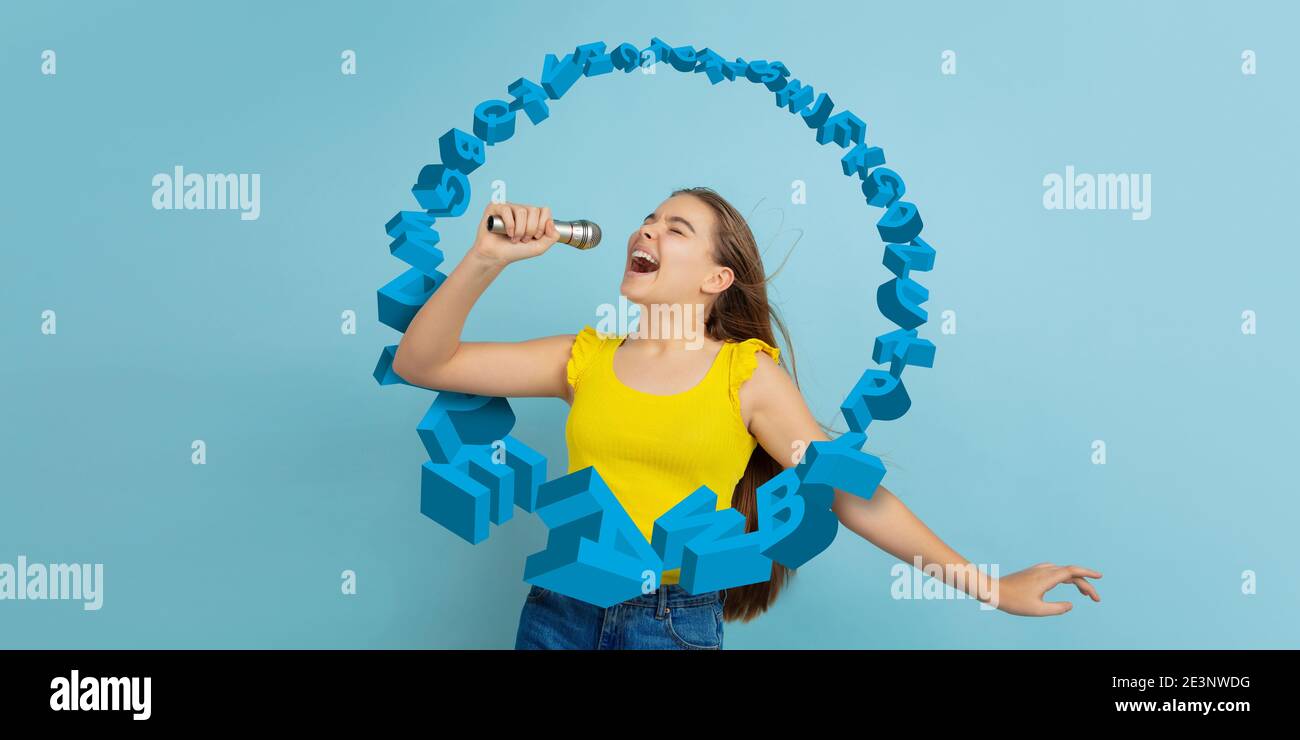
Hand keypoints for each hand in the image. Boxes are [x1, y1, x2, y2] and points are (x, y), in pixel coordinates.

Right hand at [469, 201, 558, 267]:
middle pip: (534, 210)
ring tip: (514, 238)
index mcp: (533, 216)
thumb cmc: (516, 251)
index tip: (535, 237)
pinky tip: (507, 233)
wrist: (497, 257)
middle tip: (523, 239)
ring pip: (522, 211)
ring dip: (519, 230)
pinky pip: (507, 210)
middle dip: (530, 230)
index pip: (545, 211)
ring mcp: (508, 207)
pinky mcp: (495, 207)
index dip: (542, 226)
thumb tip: (550, 221)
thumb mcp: (539, 247)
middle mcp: (521, 209)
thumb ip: (552, 237)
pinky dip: (509, 225)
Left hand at [987, 562, 1101, 615]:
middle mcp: (1045, 570)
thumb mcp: (1038, 609)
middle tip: (1095, 599)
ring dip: (1076, 580)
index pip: (1073, 573)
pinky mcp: (1034, 572)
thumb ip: (1057, 608)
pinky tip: (1066, 582)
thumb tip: (1071, 605)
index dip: (1088, 575)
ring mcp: (1039, 569)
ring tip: (1084, 593)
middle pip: (1071, 573)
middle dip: (1086, 584)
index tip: (1100, 578)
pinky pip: (1055, 571)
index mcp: (1048, 577)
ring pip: (1063, 572)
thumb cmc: (1014, 602)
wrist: (994, 591)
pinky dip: (1066, 577)